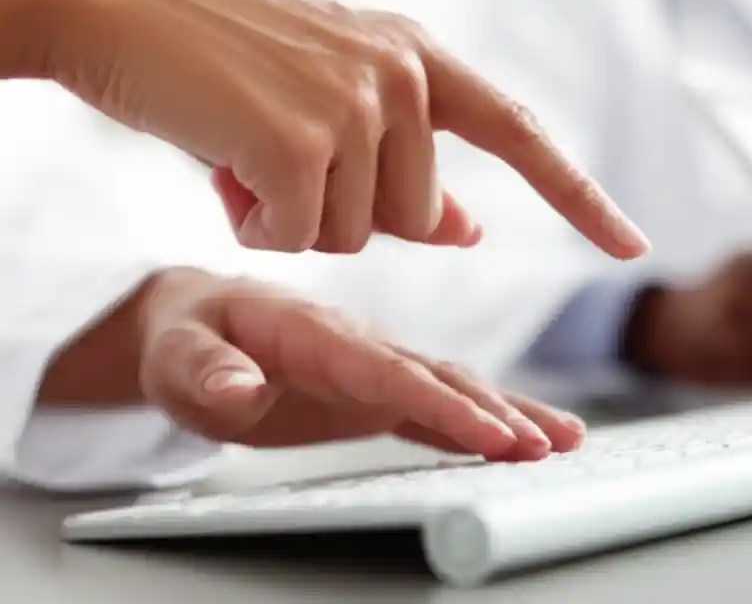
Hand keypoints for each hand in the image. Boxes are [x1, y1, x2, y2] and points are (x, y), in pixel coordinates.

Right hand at [0, 0, 646, 256]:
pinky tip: (222, 172)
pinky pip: (300, 240)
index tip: (630, 242)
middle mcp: (402, 72)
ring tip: (244, 153)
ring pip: (358, 238)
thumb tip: (470, 232)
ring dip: (295, 218)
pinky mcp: (303, 139)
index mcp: (416, 56)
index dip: (579, 195)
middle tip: (276, 160)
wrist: (116, 5)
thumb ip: (409, 168)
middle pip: (416, 220)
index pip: (520, 131)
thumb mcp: (333, 102)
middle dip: (346, 216)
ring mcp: (357, 102)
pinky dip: (255, 228)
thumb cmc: (222, 58)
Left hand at [40, 268, 584, 459]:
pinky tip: (527, 436)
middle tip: (545, 447)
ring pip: (455, 386)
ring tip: (563, 441)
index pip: (391, 373)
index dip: (444, 405)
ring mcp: (377, 364)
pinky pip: (443, 400)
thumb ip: (207, 371)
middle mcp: (360, 345)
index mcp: (317, 334)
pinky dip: (489, 417)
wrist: (197, 316)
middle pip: (440, 379)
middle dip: (497, 413)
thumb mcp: (176, 355)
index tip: (491, 434)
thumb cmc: (184, 339)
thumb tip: (239, 390)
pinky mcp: (380, 387)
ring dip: (509, 413)